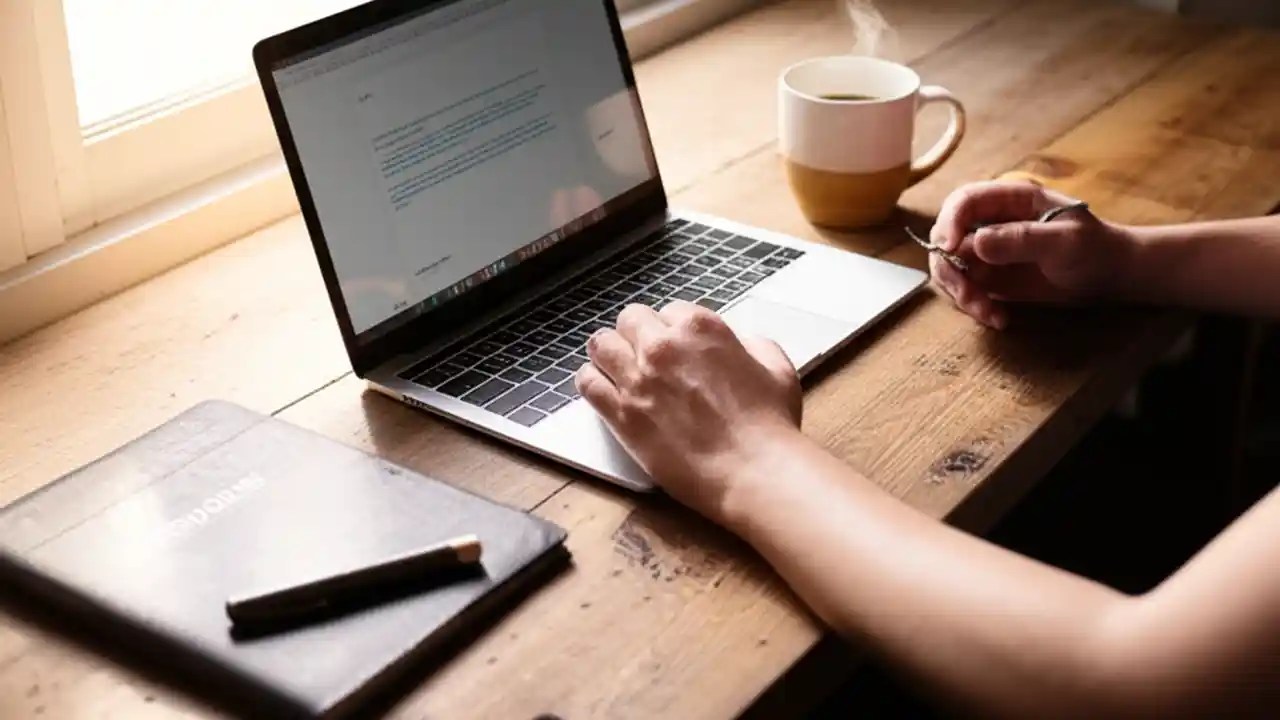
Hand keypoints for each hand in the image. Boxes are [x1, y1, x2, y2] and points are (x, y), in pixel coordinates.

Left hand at [575, 301, 801, 522]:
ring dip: (608, 353)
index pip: (670, 310)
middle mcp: (663, 347)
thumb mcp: (776, 367)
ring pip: (601, 345)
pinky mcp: (620, 414)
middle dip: (637, 334)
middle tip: (644, 354)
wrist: (753, 470)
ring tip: (616, 367)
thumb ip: (752, 345)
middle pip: (629, 319)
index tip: (676, 346)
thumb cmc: (769, 424)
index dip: (673, 329)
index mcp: (700, 328)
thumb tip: (739, 344)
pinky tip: (602, 389)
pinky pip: (587, 383)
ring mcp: (637, 379)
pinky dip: (591, 381)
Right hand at [929, 181, 1136, 328]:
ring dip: (960, 292)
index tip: (949, 249)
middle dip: (950, 268)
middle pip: (946, 236)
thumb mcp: (1065, 241)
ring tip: (988, 313)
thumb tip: (976, 244)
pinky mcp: (989, 277)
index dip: (949, 222)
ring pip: (950, 267)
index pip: (963, 201)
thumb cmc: (1094, 248)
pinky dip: (973, 306)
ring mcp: (986, 250)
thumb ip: (1022, 239)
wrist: (1110, 275)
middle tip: (968, 296)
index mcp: (1009, 200)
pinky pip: (965, 289)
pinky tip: (998, 318)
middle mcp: (990, 222)